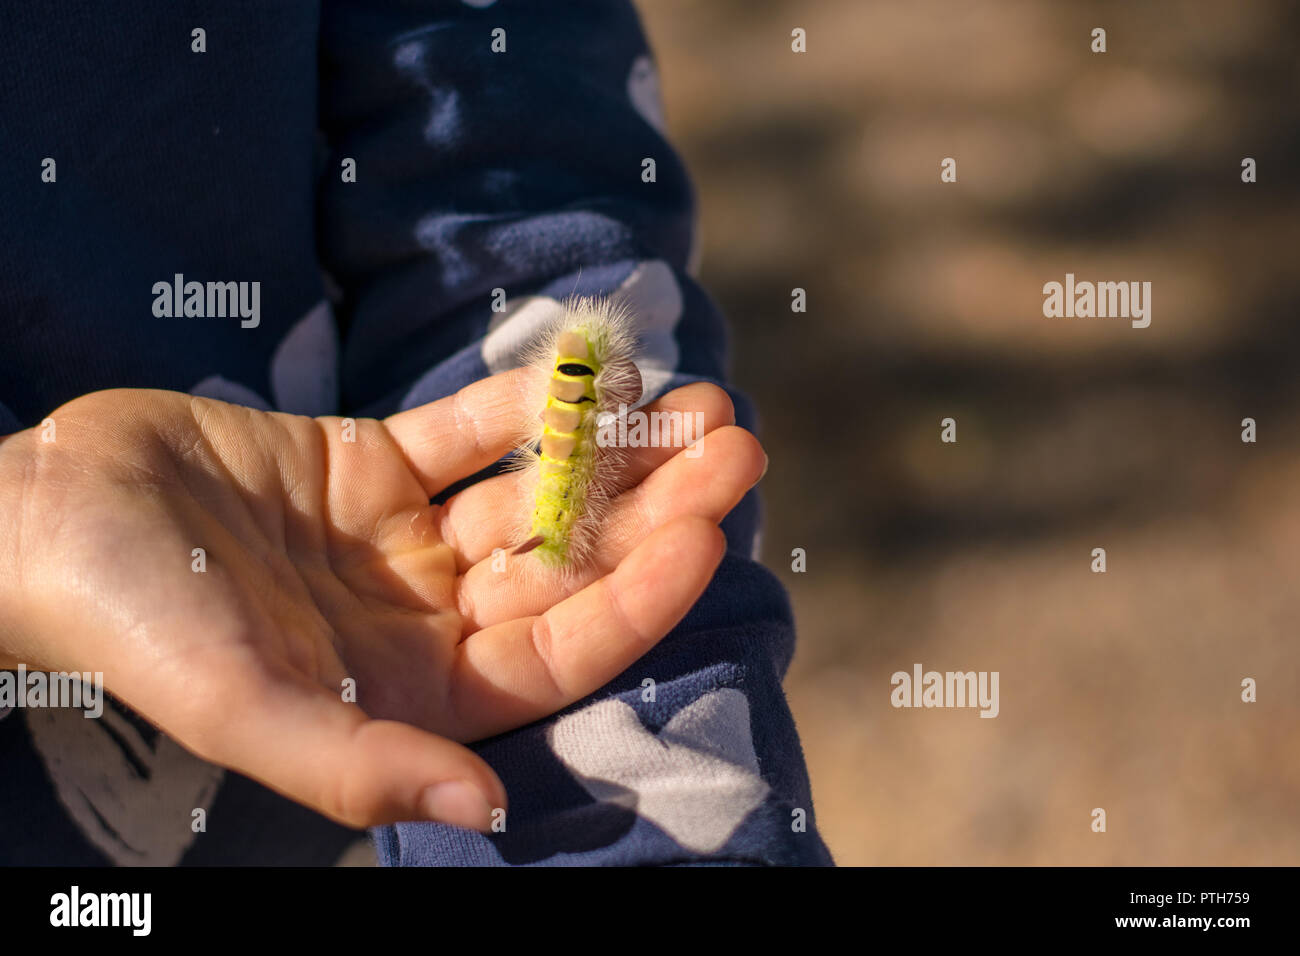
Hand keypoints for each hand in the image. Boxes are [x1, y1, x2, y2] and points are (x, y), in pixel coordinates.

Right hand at [0, 371, 764, 829]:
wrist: (46, 516)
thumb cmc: (134, 622)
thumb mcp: (245, 706)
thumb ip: (359, 766)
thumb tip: (486, 814)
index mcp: (418, 693)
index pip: (562, 648)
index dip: (640, 594)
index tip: (707, 526)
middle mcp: (429, 618)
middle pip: (570, 564)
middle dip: (658, 507)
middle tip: (737, 440)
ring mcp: (407, 539)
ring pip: (538, 494)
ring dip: (614, 449)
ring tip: (699, 396)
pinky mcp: (375, 466)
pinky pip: (467, 431)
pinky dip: (527, 403)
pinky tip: (593, 371)